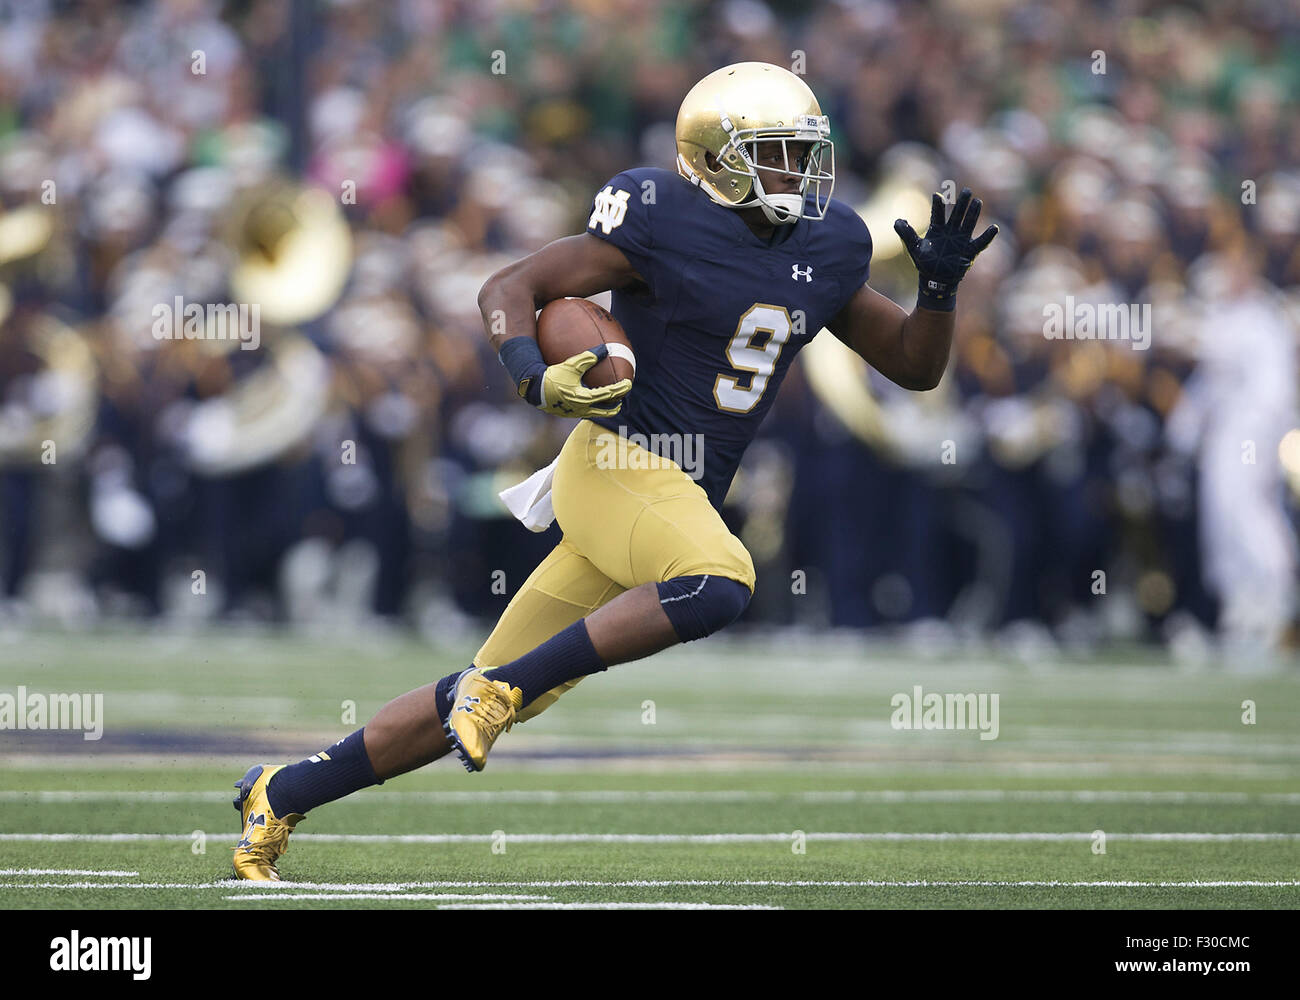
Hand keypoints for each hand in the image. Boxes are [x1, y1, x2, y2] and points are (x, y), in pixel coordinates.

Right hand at [531, 345, 631, 417]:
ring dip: (604, 408)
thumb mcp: (571, 365)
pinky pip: (584, 411)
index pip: (608, 394)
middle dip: (615, 406)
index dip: (620, 389)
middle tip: (621, 399)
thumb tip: (606, 349)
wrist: (534, 389)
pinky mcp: (567, 413)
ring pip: (595, 414)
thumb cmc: (552, 376)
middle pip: (605, 411)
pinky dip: (591, 407)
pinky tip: (588, 399)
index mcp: (584, 398)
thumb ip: (589, 357)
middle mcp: (581, 409)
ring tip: (609, 402)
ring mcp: (574, 413)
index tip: (628, 383)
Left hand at [894, 188, 997, 309]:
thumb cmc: (925, 262)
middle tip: (966, 190)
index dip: (938, 205)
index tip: (937, 196)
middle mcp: (951, 231)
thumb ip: (906, 234)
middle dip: (962, 202)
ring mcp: (961, 239)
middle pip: (957, 213)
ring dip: (973, 213)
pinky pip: (980, 243)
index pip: (938, 213)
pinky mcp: (969, 251)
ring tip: (977, 201)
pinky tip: (994, 228)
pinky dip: (988, 237)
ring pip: (969, 223)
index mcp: (938, 228)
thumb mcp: (914, 248)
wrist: (935, 279)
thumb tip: (897, 221)